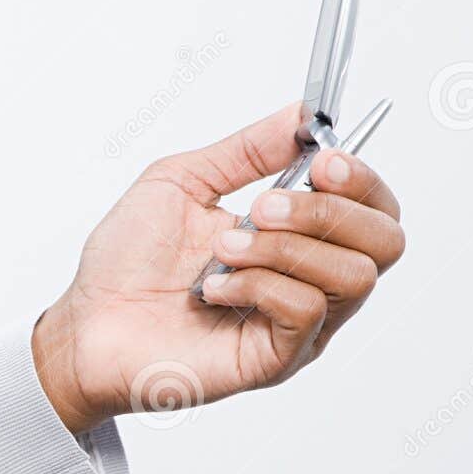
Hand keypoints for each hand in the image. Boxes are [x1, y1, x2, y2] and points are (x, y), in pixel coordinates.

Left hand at [32, 102, 405, 435]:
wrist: (86, 325)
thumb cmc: (127, 264)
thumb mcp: (181, 183)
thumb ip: (246, 150)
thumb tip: (302, 114)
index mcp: (297, 237)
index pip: (376, 209)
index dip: (362, 179)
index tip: (321, 160)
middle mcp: (310, 281)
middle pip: (386, 242)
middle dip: (327, 210)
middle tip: (262, 206)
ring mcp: (299, 326)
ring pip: (352, 276)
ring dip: (284, 248)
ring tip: (224, 250)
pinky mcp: (276, 359)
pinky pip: (305, 312)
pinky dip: (259, 285)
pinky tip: (215, 288)